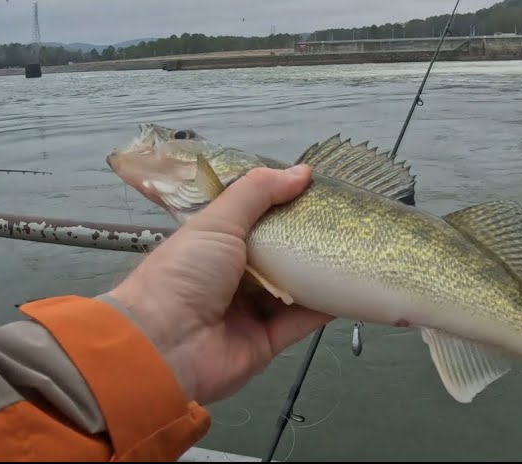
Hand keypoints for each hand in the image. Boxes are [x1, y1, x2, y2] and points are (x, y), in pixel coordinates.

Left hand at [106, 164, 333, 403]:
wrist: (163, 348)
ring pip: (295, 286)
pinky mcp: (268, 341)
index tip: (318, 188)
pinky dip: (327, 305)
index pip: (254, 218)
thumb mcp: (216, 223)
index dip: (283, 203)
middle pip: (279, 252)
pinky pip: (303, 320)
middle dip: (309, 237)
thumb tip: (302, 172)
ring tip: (357, 247)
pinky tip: (352, 286)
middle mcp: (234, 275)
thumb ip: (257, 193)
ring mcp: (251, 310)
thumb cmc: (184, 274)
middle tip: (348, 217)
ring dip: (322, 270)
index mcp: (215, 244)